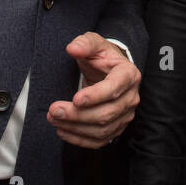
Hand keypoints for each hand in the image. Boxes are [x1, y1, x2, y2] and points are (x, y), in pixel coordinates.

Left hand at [46, 32, 139, 148]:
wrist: (108, 70)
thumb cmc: (101, 56)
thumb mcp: (94, 43)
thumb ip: (84, 43)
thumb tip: (73, 48)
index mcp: (128, 74)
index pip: (114, 89)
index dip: (95, 96)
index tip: (75, 98)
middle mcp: (131, 97)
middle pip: (107, 113)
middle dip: (78, 115)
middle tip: (54, 110)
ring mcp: (125, 115)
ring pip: (102, 130)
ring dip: (75, 128)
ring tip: (54, 119)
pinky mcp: (117, 128)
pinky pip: (100, 141)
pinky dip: (80, 140)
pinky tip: (62, 131)